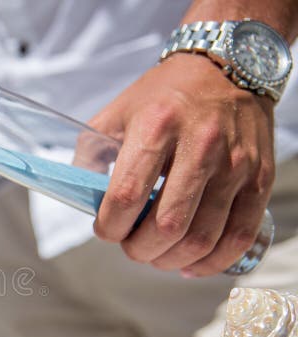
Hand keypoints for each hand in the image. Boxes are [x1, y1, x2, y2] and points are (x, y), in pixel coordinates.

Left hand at [89, 53, 274, 276]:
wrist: (227, 68)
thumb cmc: (163, 97)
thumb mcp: (115, 114)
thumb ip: (91, 156)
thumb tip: (81, 200)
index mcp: (156, 126)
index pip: (127, 195)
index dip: (110, 226)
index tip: (105, 230)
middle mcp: (200, 145)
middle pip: (166, 225)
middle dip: (139, 249)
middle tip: (130, 246)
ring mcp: (235, 164)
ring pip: (201, 238)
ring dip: (170, 260)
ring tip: (156, 255)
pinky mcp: (260, 178)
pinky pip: (239, 235)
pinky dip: (211, 262)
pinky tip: (189, 263)